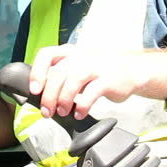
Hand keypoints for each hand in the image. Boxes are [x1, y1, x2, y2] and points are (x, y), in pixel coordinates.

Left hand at [29, 44, 143, 119]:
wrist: (133, 70)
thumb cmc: (100, 71)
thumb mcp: (78, 67)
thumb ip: (60, 76)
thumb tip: (39, 94)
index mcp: (70, 52)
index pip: (47, 54)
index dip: (37, 72)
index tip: (34, 90)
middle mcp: (81, 56)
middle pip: (58, 73)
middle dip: (49, 95)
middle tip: (47, 111)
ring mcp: (96, 66)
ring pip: (73, 80)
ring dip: (64, 100)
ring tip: (63, 112)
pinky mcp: (109, 79)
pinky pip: (92, 92)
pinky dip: (83, 105)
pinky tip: (80, 113)